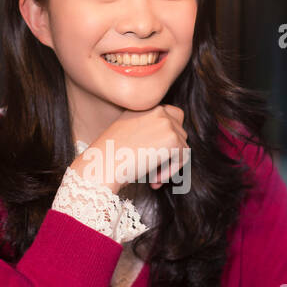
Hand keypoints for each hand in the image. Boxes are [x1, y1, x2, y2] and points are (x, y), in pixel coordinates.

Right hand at [72, 105, 189, 193]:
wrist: (103, 164)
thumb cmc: (110, 156)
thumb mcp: (127, 133)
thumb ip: (147, 131)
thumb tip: (170, 145)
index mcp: (144, 106)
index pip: (172, 115)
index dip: (168, 136)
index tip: (156, 155)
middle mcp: (158, 109)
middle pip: (180, 131)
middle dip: (171, 151)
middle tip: (155, 169)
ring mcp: (167, 123)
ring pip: (183, 146)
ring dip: (170, 164)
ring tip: (152, 177)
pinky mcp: (173, 139)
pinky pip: (183, 158)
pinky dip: (171, 171)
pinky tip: (154, 180)